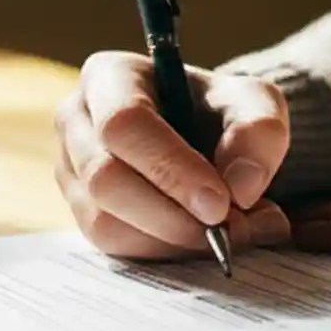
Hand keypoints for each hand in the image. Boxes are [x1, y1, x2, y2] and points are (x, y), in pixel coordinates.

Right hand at [54, 51, 290, 258]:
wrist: (206, 136)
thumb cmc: (222, 111)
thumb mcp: (255, 103)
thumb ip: (258, 133)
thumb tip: (240, 188)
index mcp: (109, 77)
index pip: (123, 124)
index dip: (169, 168)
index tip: (219, 203)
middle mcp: (76, 121)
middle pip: (104, 179)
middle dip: (170, 215)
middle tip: (229, 229)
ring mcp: (71, 171)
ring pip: (104, 223)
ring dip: (171, 241)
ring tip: (228, 233)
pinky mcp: (81, 212)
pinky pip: (114, 248)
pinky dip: (165, 253)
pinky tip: (202, 239)